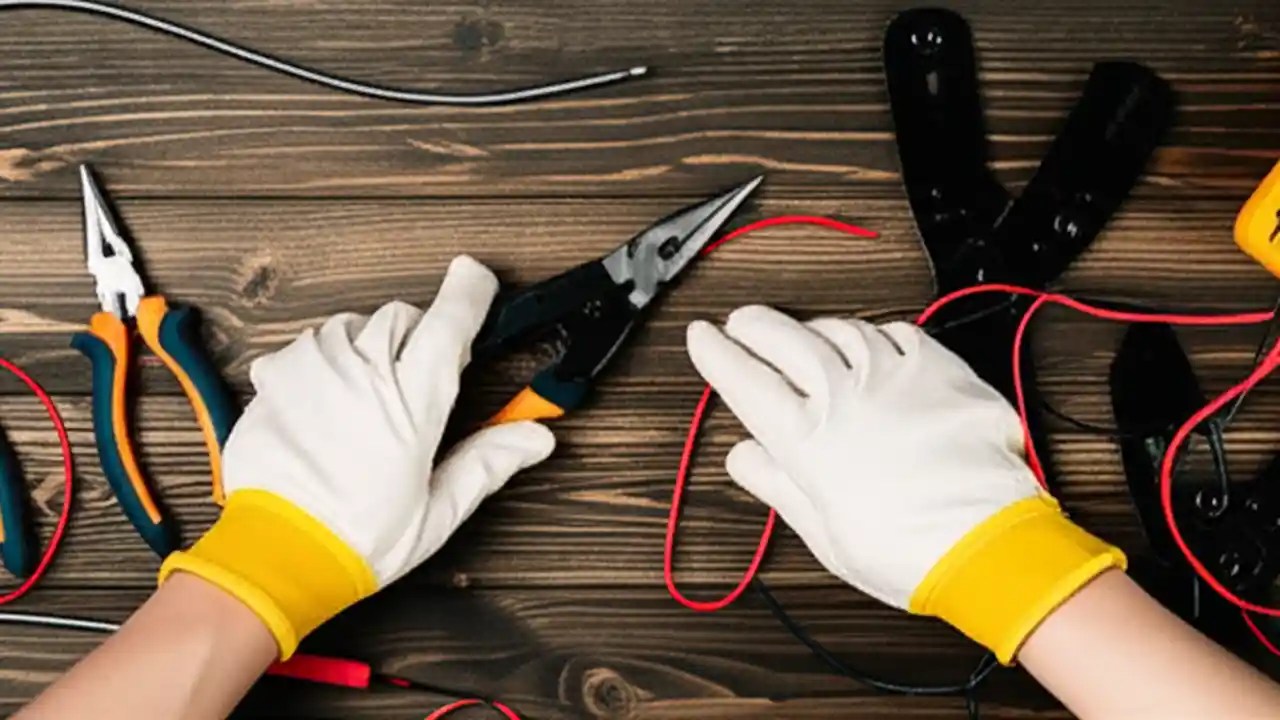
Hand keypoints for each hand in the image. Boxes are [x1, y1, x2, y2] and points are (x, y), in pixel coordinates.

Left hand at [161, 256, 554, 657]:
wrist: (273, 556)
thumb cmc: (356, 539)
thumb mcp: (437, 512)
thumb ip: (488, 463)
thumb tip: (536, 437)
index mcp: (412, 401)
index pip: (450, 322)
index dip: (469, 292)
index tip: (477, 279)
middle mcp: (363, 371)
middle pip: (401, 316)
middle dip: (418, 332)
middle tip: (418, 375)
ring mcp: (314, 369)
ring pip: (352, 326)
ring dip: (368, 345)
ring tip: (368, 394)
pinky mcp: (275, 378)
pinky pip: (308, 346)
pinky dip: (325, 361)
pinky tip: (328, 402)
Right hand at [687, 306, 1122, 661]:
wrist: (987, 544)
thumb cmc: (909, 550)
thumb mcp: (825, 534)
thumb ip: (779, 486)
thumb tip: (745, 457)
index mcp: (807, 440)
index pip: (744, 380)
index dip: (716, 354)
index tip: (701, 338)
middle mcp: (844, 396)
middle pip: (782, 338)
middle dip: (752, 325)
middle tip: (740, 323)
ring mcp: (892, 375)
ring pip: (837, 329)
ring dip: (810, 327)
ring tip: (801, 334)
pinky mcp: (937, 369)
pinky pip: (895, 333)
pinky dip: (873, 334)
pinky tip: (870, 342)